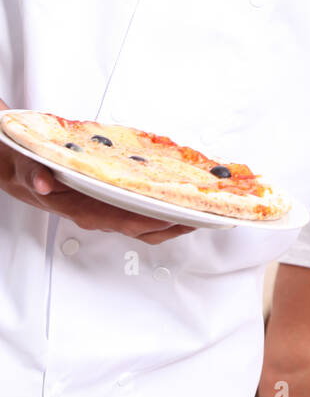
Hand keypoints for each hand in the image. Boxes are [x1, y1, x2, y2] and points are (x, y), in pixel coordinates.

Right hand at [0, 138, 194, 244]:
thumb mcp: (25, 168)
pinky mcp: (109, 202)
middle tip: (204, 217)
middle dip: (174, 226)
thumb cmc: (26, 169)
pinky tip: (177, 199)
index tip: (175, 218)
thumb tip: (43, 183)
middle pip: (142, 228)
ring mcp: (104, 210)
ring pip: (144, 223)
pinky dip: (160, 207)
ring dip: (172, 220)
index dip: (151, 222)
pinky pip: (140, 210)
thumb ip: (33, 174)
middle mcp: (96, 213)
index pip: (121, 221)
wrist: (18, 170)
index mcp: (79, 209)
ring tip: (200, 212)